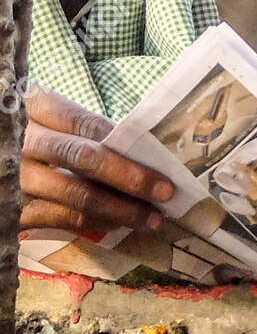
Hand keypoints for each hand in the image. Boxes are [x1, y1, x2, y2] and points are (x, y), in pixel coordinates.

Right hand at [20, 87, 175, 233]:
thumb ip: (85, 129)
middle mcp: (24, 142)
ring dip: (118, 210)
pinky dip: (92, 222)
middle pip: (84, 159)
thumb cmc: (29, 131)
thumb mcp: (47, 116)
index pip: (89, 126)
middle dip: (131, 179)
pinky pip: (57, 219)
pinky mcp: (12, 205)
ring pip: (75, 195)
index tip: (163, 171)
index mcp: (36, 109)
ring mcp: (16, 176)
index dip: (127, 147)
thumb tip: (142, 151)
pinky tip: (115, 224)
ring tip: (149, 219)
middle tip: (165, 195)